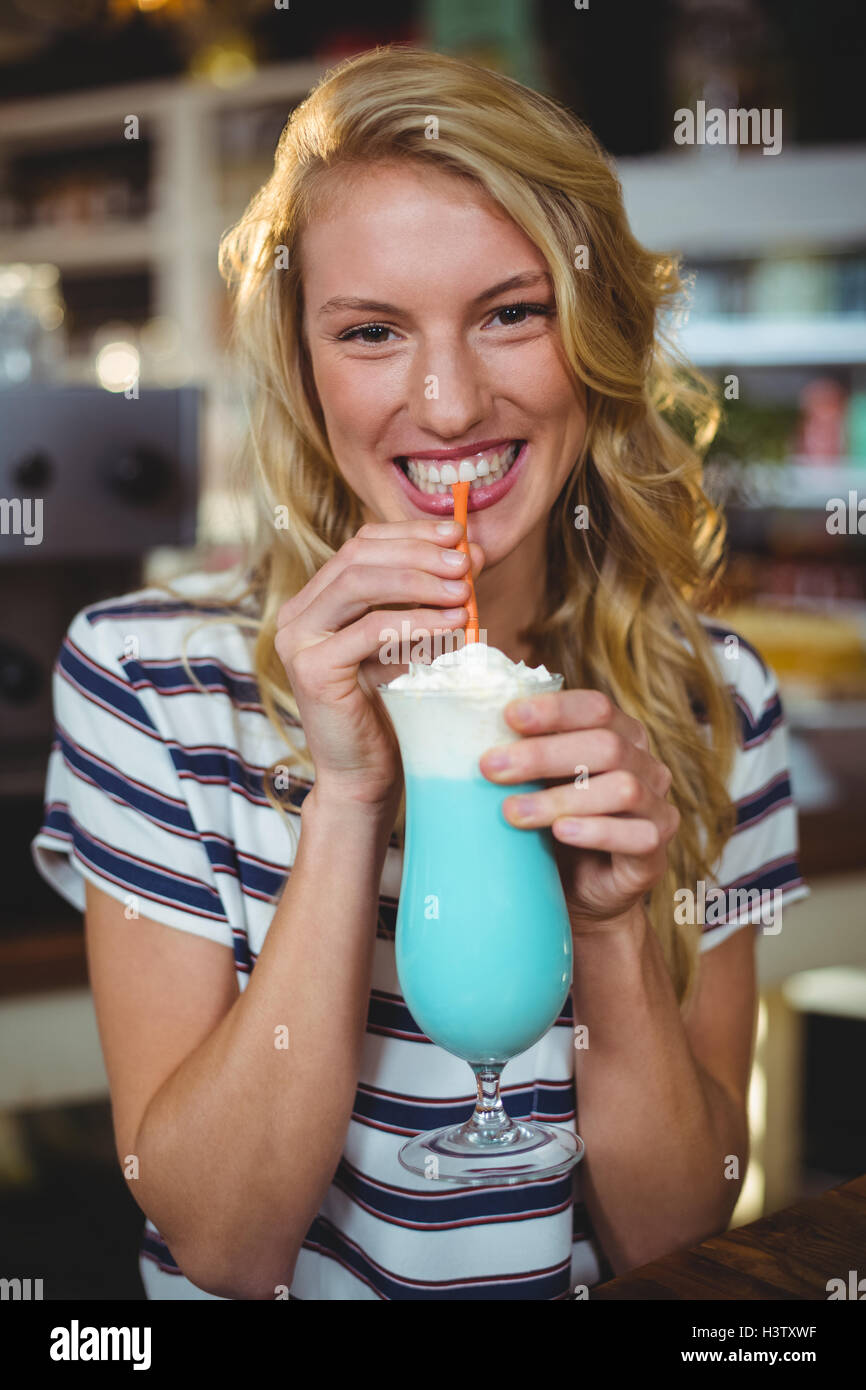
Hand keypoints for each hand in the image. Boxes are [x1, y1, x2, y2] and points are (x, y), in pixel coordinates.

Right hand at [274, 519, 484, 811]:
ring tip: (465, 589)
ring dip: (418, 580)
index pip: (363, 544)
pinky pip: (369, 629)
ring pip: (359, 583)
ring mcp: (298, 640)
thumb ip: (428, 601)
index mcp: (317, 600)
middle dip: (419, 552)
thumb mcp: (411, 643)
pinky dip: (415, 621)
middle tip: (467, 560)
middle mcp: (297, 614)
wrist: (366, 777)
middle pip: (358, 556)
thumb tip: (473, 553)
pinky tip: (453, 624)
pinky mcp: (311, 669)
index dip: (411, 533)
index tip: (460, 533)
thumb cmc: (392, 712)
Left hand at [478, 690, 678, 932]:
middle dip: (543, 755)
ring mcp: (657, 809)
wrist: (580, 892)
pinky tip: (560, 832)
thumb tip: (462, 732)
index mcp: (621, 736)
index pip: (597, 708)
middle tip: (491, 768)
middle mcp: (646, 766)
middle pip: (606, 746)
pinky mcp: (655, 853)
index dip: (554, 709)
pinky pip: (637, 836)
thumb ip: (521, 757)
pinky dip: (596, 831)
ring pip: (622, 789)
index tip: (508, 716)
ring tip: (513, 812)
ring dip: (560, 798)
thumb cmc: (554, 825)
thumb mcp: (537, 785)